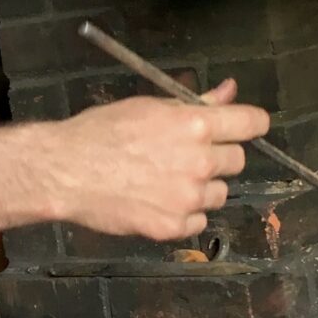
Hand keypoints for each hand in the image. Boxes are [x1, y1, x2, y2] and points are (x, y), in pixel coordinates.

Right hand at [41, 80, 268, 240]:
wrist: (66, 171)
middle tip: (187, 155)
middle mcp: (200, 163)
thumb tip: (230, 90)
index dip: (250, 124)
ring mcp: (189, 198)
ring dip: (203, 187)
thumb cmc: (102, 131)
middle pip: (237, 161)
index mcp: (196, 126)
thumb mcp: (150, 106)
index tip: (244, 127)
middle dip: (218, 156)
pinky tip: (158, 201)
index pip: (252, 123)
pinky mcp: (174, 227)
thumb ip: (197, 102)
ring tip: (167, 181)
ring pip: (220, 193)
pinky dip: (185, 213)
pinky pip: (199, 220)